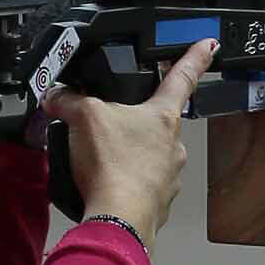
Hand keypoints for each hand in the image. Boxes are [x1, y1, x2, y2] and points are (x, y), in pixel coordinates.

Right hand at [65, 40, 212, 246]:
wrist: (118, 220)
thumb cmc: (115, 167)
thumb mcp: (84, 117)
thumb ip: (69, 100)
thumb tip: (56, 96)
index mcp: (163, 116)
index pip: (184, 75)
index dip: (195, 56)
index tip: (208, 44)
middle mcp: (174, 145)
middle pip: (157, 121)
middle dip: (136, 121)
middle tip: (110, 125)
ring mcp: (169, 176)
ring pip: (148, 156)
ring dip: (128, 155)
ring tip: (100, 160)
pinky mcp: (157, 202)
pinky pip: (140, 184)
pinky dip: (124, 181)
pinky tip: (104, 183)